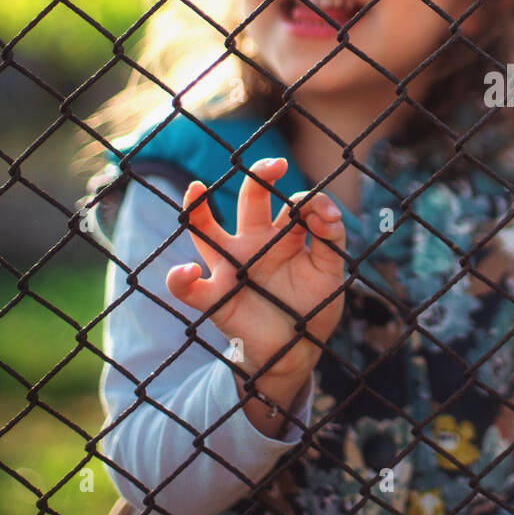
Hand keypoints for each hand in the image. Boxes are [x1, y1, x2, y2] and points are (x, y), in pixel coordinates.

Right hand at [165, 158, 346, 390]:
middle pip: (252, 198)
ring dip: (197, 209)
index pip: (295, 204)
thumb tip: (323, 212)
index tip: (326, 217)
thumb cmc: (312, 306)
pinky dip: (181, 279)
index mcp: (286, 235)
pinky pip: (189, 287)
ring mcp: (232, 266)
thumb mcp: (331, 272)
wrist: (297, 350)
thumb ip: (332, 240)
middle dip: (260, 175)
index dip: (312, 203)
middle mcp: (255, 242)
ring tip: (196, 189)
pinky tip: (187, 271)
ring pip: (206, 230)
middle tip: (275, 164)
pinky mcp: (217, 296)